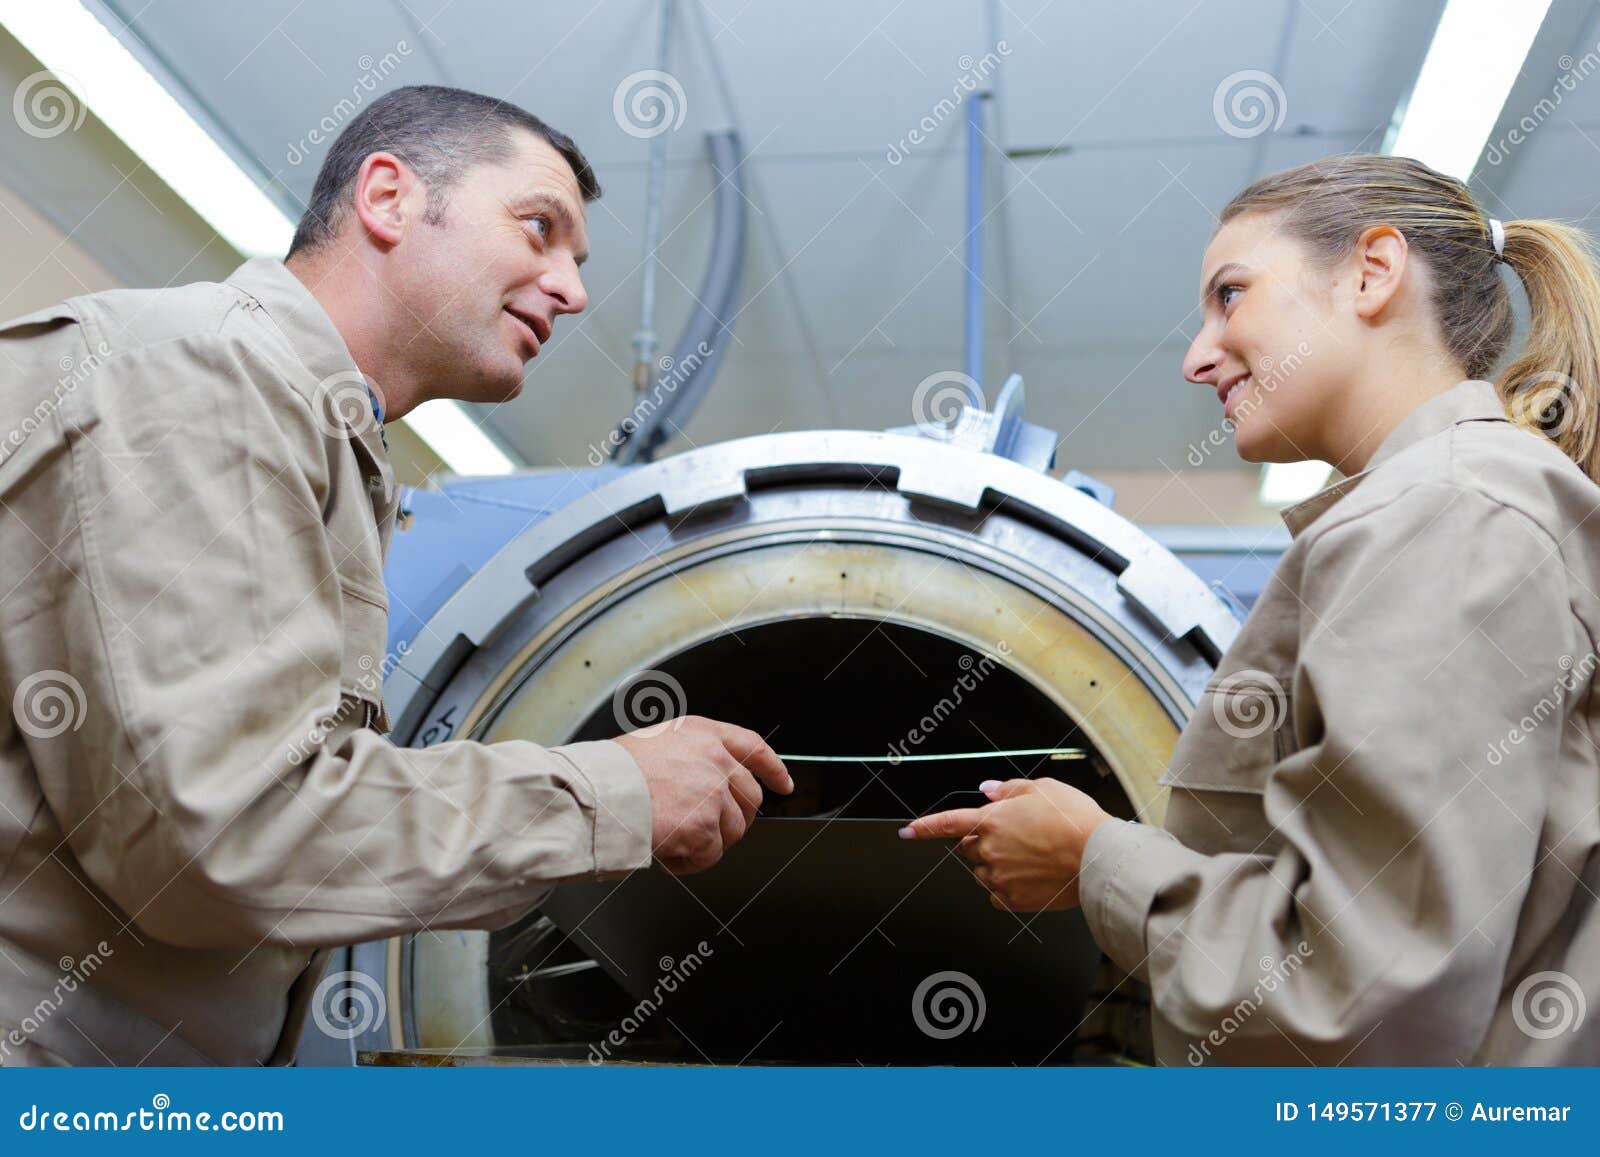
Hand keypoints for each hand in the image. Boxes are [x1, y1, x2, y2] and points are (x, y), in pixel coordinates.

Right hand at [613, 716, 792, 874]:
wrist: (594, 795)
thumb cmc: (609, 773)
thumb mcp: (654, 743)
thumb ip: (687, 757)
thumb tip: (702, 781)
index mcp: (702, 733)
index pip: (753, 747)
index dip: (772, 769)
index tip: (782, 784)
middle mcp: (714, 759)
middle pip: (749, 797)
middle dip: (735, 819)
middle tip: (707, 831)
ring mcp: (713, 792)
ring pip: (732, 830)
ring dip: (707, 842)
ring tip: (674, 841)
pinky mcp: (705, 826)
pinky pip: (710, 855)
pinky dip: (691, 862)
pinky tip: (668, 853)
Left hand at [899, 778, 1111, 910]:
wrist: (1098, 857)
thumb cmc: (1075, 820)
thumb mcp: (1043, 788)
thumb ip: (1009, 790)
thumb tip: (988, 790)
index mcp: (992, 820)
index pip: (948, 823)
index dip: (924, 827)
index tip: (907, 831)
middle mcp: (990, 850)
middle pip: (969, 848)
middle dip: (983, 841)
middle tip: (1015, 838)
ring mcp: (1000, 877)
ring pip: (983, 872)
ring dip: (995, 865)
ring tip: (1029, 858)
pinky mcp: (1013, 900)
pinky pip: (997, 896)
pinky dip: (1006, 888)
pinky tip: (1029, 878)